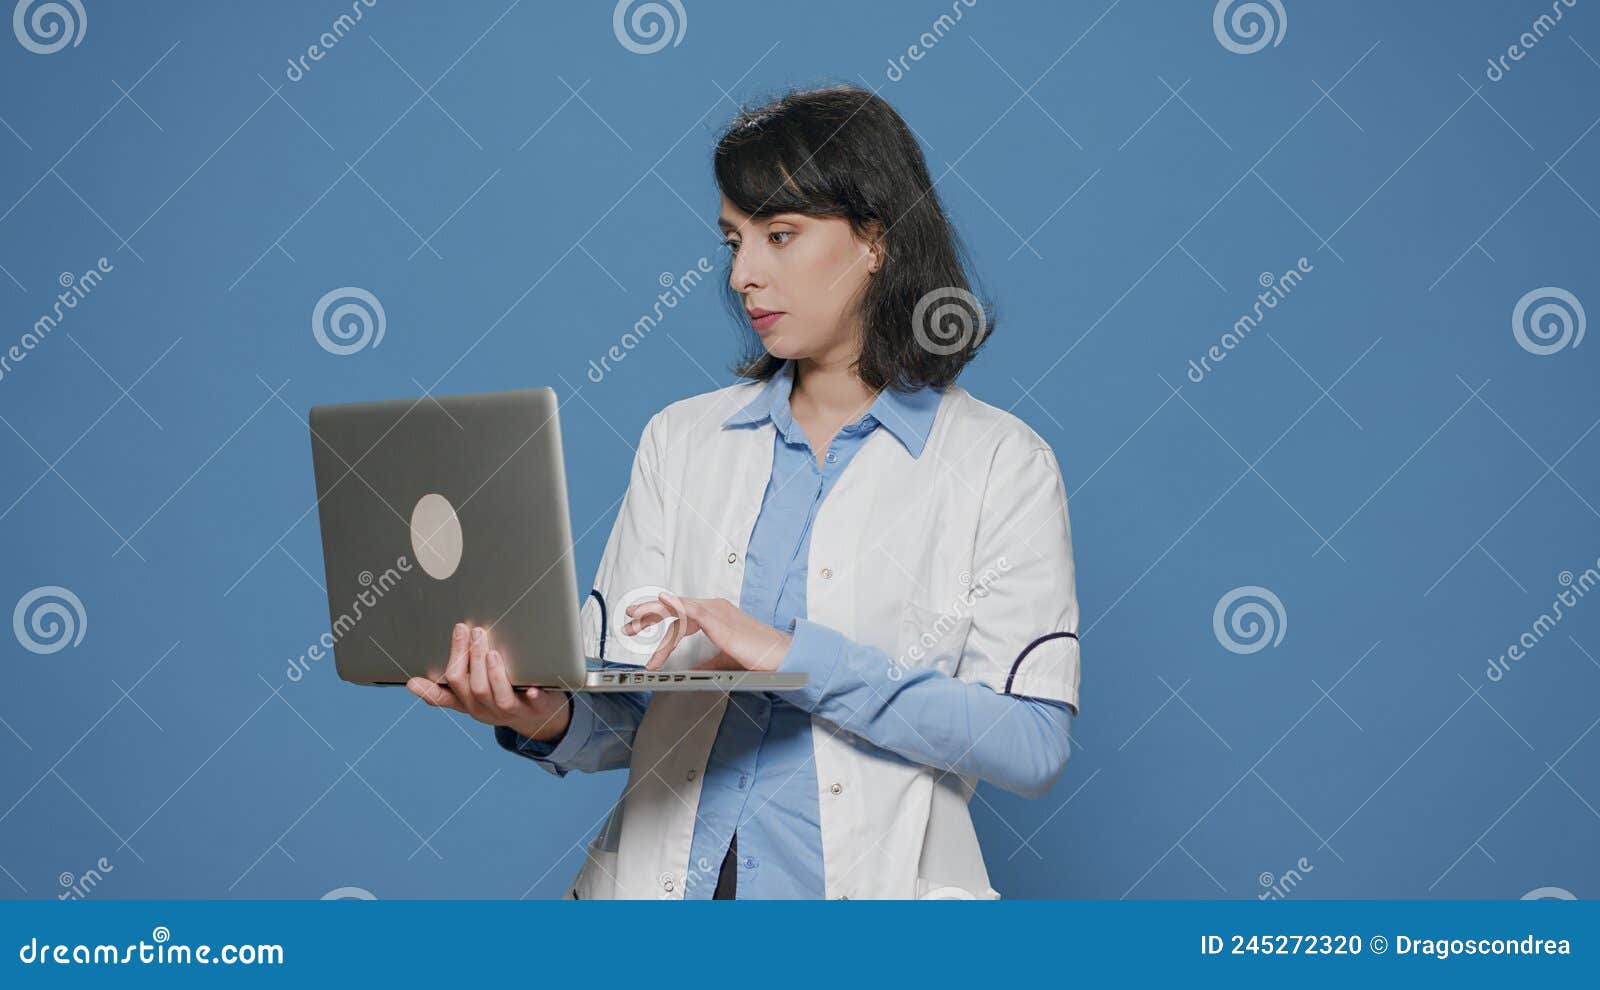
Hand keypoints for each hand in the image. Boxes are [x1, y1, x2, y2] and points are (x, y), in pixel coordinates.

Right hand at [406, 623, 570, 741]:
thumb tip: (411, 684)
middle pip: (473, 688)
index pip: (448, 690)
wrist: (537, 718)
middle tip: (474, 632)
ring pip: (498, 696)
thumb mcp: (469, 698)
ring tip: (492, 652)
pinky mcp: (537, 709)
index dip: (431, 686)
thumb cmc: (499, 698)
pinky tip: (533, 687)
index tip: (413, 679)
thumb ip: (445, 690)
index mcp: (469, 703)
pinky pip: (534, 705)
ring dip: (493, 674)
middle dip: (471, 659)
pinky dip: (534, 696)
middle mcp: (487, 709)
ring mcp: (511, 710)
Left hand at [623, 591, 792, 671]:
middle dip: (648, 616)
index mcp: (715, 615)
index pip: (679, 616)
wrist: (781, 657)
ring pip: (676, 607)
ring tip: (633, 623)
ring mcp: (716, 611)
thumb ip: (707, 662)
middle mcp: (713, 608)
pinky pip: (690, 609)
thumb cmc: (759, 658)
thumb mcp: (724, 661)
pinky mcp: (719, 619)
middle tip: (626, 626)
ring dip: (652, 615)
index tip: (642, 638)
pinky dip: (673, 606)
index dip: (658, 626)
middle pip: (673, 608)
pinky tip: (660, 603)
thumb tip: (691, 671)